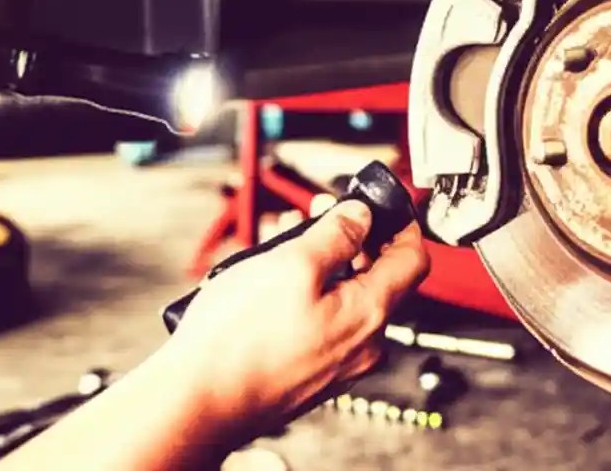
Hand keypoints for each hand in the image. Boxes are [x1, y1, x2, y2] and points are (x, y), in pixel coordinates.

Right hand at [163, 199, 428, 435]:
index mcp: (369, 314)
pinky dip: (306, 293)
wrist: (197, 405)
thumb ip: (337, 234)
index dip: (400, 223)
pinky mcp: (308, 374)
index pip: (412, 258)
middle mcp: (362, 345)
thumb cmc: (238, 342)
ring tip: (285, 240)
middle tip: (321, 212)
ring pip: (343, 298)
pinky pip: (321, 322)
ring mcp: (336, 363)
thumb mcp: (291, 264)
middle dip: (350, 238)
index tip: (381, 205)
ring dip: (321, 262)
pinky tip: (274, 279)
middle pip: (376, 277)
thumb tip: (363, 215)